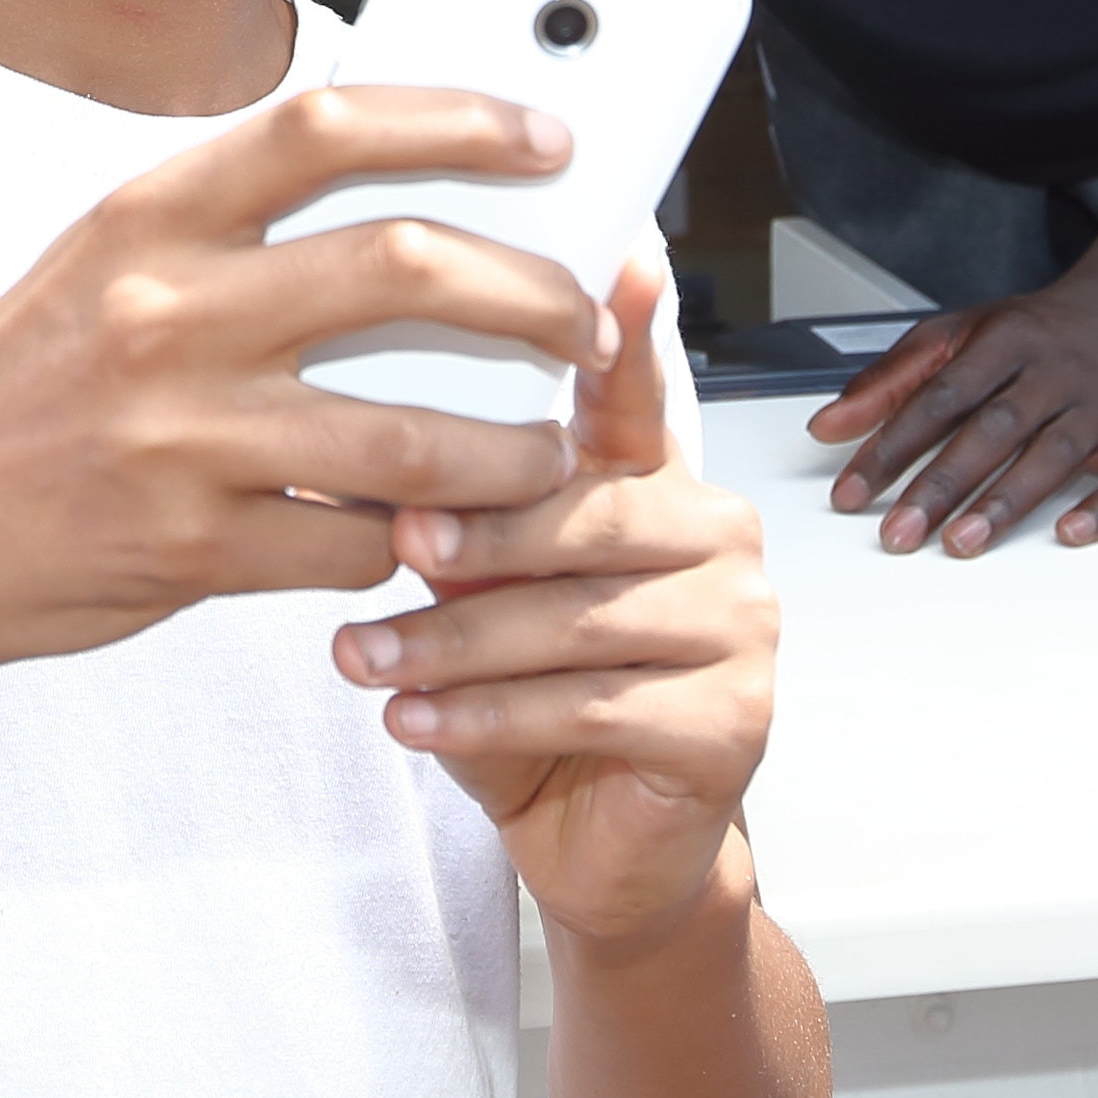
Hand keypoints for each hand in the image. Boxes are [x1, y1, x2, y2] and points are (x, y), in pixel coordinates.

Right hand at [0, 88, 612, 681]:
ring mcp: (177, 435)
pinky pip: (352, 545)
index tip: (552, 135)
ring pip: (409, 437)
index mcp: (149, 214)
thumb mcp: (110, 262)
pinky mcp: (186, 549)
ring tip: (548, 452)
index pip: (327, 124)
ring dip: (509, 451)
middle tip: (586, 320)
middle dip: (532, 294)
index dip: (458, 116)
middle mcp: (165, 309)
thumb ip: (240, 229)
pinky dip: (408, 542)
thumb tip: (418, 198)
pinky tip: (422, 535)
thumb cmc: (21, 378)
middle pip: (403, 267)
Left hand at [337, 259, 775, 945]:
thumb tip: (355, 460)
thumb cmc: (533, 700)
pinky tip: (413, 721)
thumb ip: (452, 523)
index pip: (635, 391)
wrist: (600, 845)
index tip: (617, 251)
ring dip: (454, 643)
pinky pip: (589, 704)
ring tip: (362, 658)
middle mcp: (717, 534)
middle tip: (389, 542)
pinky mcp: (734, 720)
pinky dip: (485, 716)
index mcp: (657, 482)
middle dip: (475, 535)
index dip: (628, 322)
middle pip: (584, 513)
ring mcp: (741, 626)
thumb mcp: (480, 597)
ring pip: (575, 618)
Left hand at [806, 262, 1097, 553]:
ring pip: (1055, 454)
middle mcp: (1057, 369)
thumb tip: (827, 427)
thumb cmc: (1033, 336)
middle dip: (941, 484)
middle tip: (899, 532)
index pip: (940, 396)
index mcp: (1006, 339)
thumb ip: (890, 380)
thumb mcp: (957, 335)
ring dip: (1006, 502)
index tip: (853, 491)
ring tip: (960, 543)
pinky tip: (1070, 532)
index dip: (892, 445)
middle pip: (994, 428)